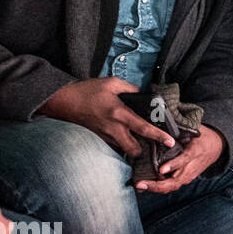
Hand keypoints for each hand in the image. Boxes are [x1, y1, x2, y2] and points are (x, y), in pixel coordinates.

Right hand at [38, 77, 175, 157]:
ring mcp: (103, 136)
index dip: (159, 136)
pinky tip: (123, 138)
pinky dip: (120, 145)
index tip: (171, 141)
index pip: (143, 128)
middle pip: (134, 149)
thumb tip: (143, 94)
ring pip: (123, 150)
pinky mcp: (96, 139)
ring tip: (138, 142)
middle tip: (152, 144)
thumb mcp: (112, 83)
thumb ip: (131, 89)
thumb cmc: (87, 90)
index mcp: (120, 113)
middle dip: (145, 150)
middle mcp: (113, 128)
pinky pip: (112, 146)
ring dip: (132, 148)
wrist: (62, 101)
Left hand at [135, 128, 225, 193]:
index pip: (184, 159)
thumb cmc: (203, 137)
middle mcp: (192, 167)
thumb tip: (161, 118)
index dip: (173, 165)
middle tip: (141, 183)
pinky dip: (158, 188)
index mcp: (196, 151)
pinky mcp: (185, 179)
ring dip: (156, 188)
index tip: (161, 169)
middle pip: (176, 181)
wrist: (216, 147)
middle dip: (158, 185)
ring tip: (140, 185)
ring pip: (172, 186)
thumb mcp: (195, 129)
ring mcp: (189, 175)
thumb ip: (181, 128)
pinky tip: (145, 185)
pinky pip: (171, 186)